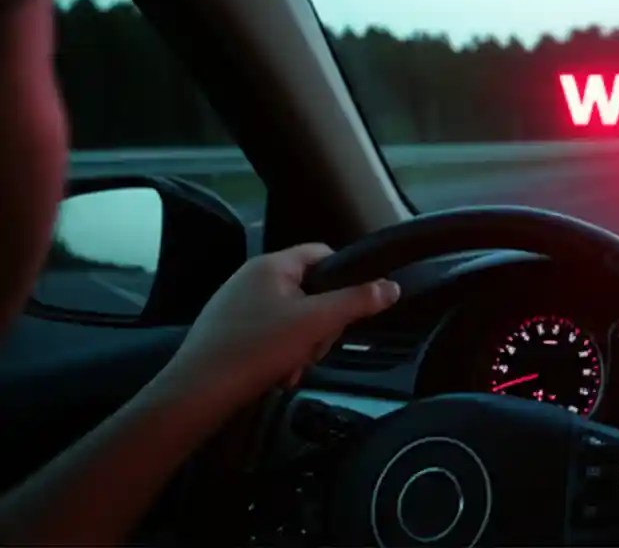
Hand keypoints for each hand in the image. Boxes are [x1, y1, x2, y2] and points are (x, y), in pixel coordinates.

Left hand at [162, 243, 399, 402]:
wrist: (198, 392)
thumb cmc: (258, 348)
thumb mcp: (316, 323)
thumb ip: (357, 302)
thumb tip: (393, 286)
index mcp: (271, 265)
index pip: (322, 253)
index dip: (346, 276)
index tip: (353, 307)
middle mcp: (251, 278)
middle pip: (311, 290)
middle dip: (321, 323)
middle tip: (317, 346)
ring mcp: (236, 305)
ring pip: (293, 318)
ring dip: (302, 344)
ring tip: (294, 367)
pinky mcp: (228, 331)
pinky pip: (270, 335)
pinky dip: (281, 354)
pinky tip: (279, 375)